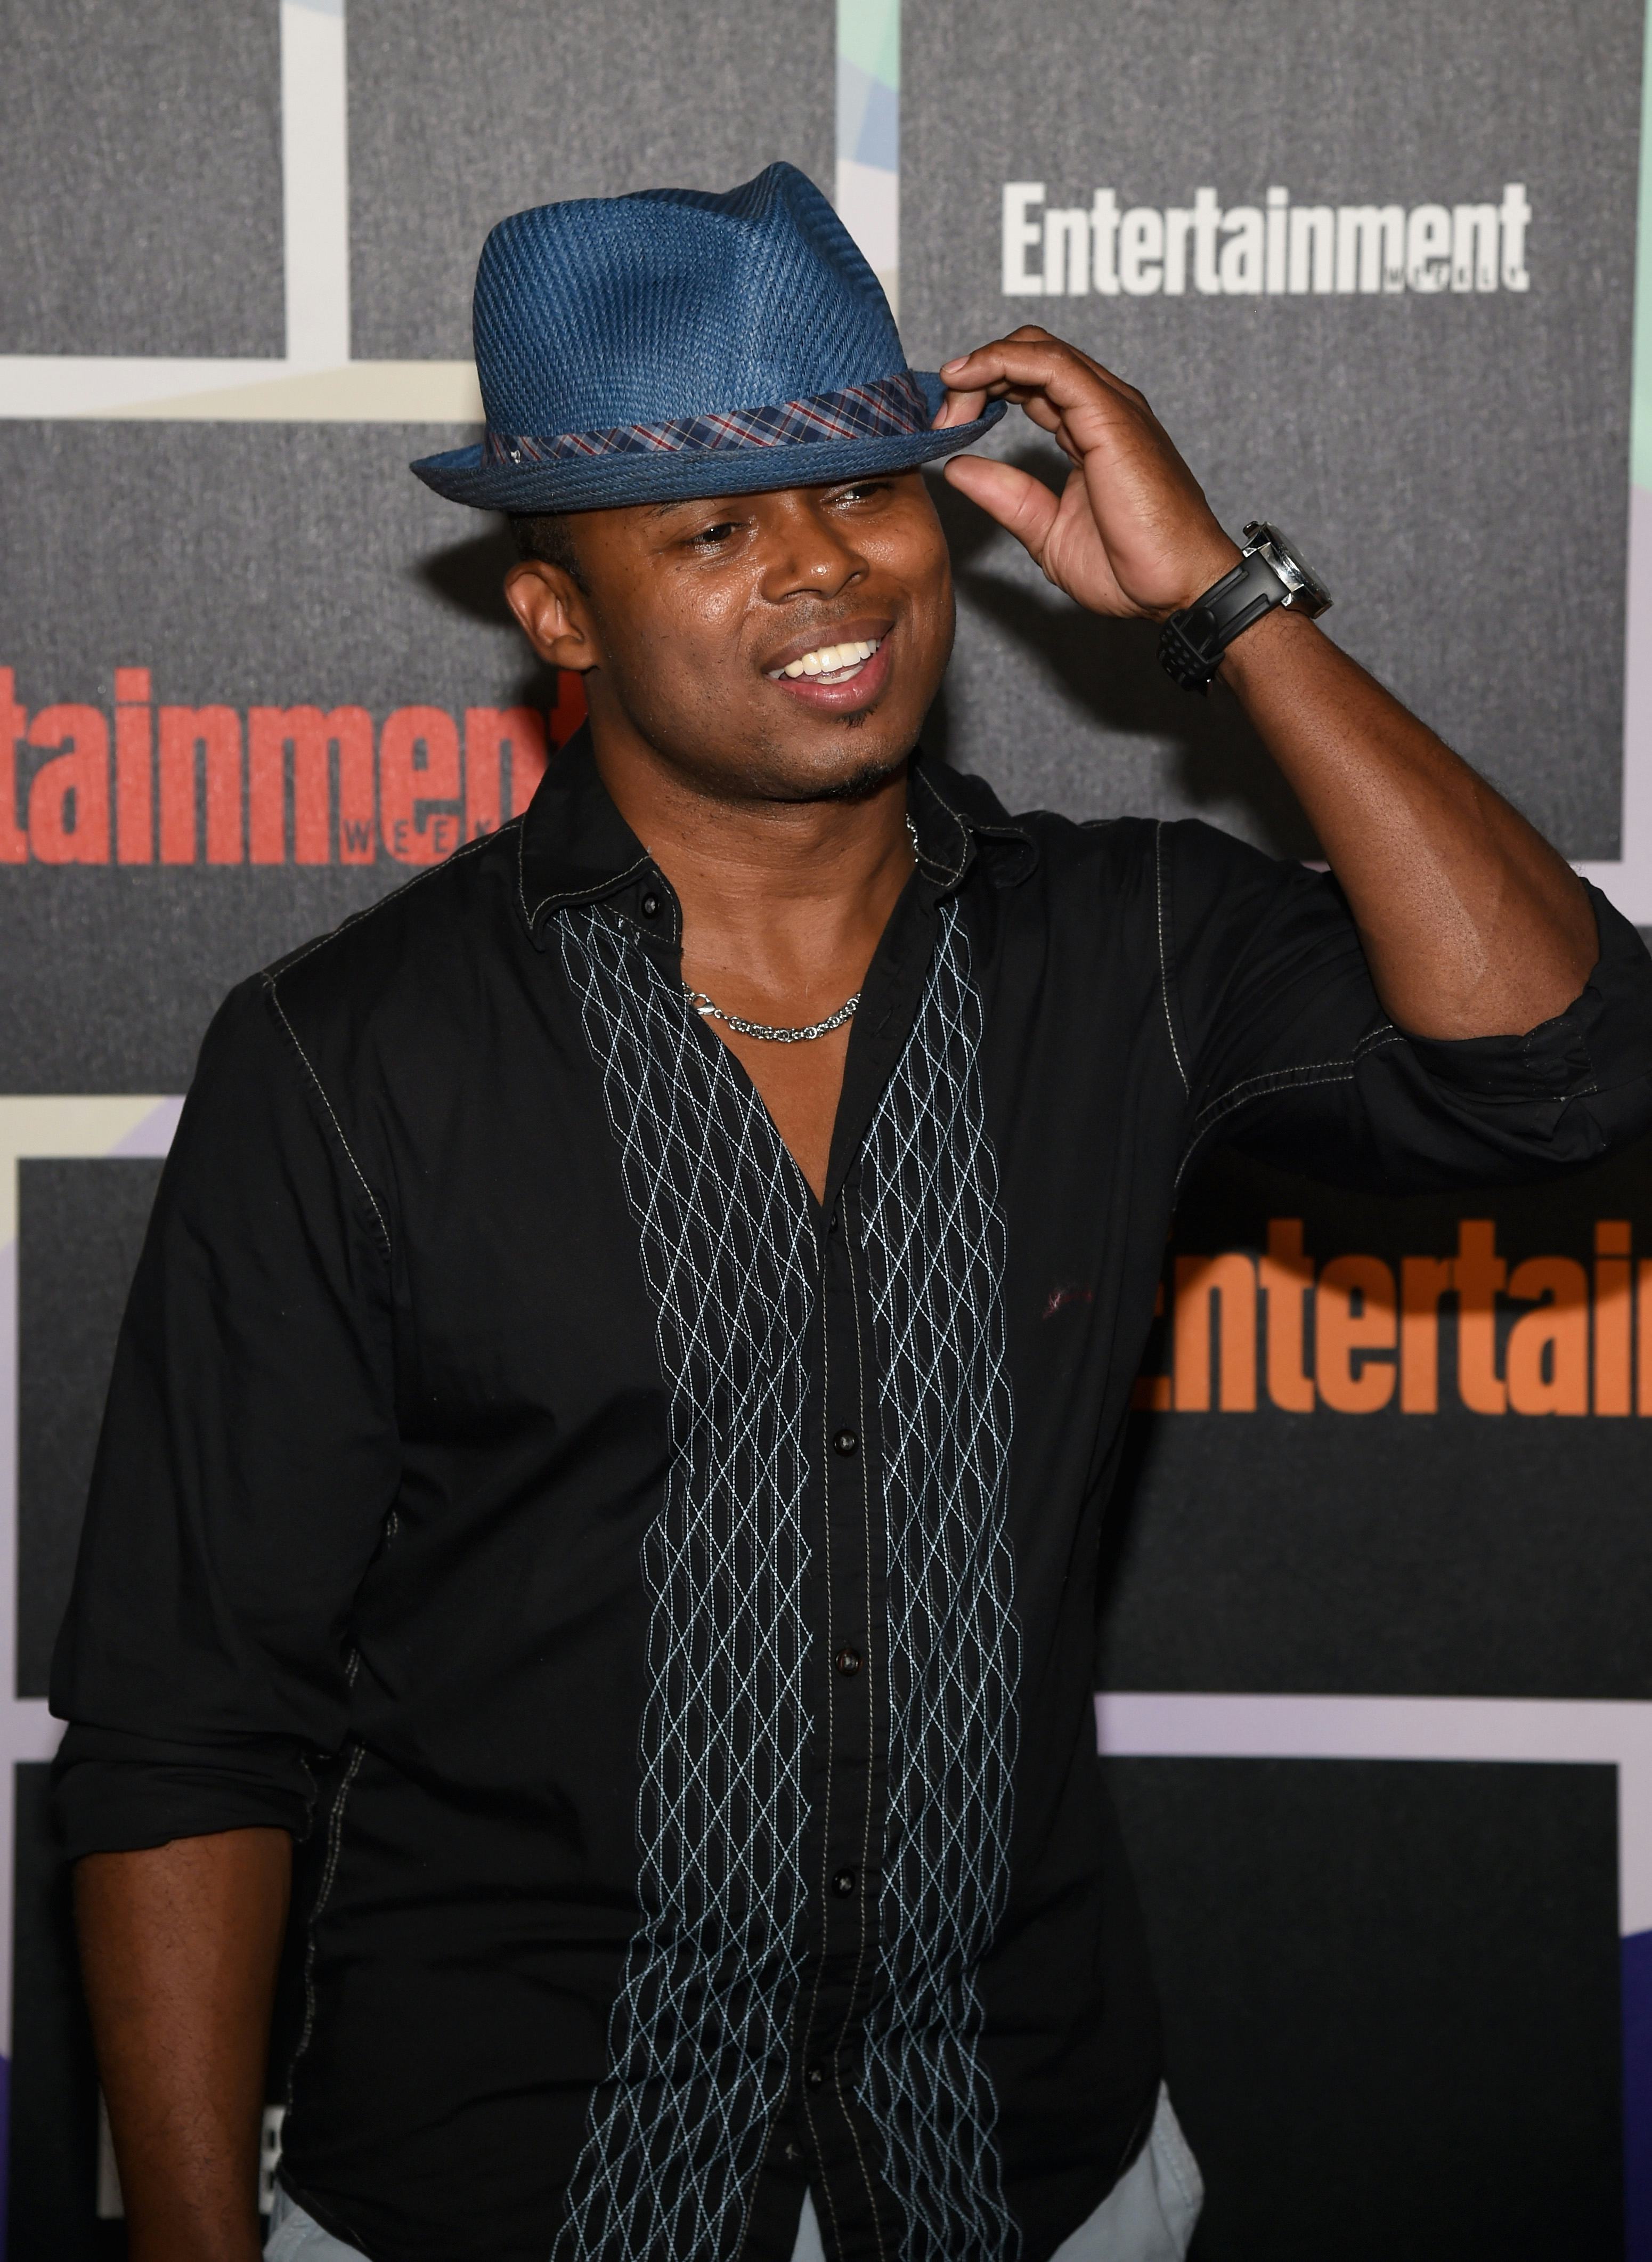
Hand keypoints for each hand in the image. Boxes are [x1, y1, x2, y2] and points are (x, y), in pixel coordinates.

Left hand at [934, 327, 1239, 619]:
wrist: (1178, 587)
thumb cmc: (1131, 568)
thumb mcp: (1047, 532)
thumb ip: (1007, 497)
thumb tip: (958, 468)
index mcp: (1088, 431)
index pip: (1030, 382)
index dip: (982, 389)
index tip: (946, 420)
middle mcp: (1100, 408)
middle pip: (1030, 357)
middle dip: (976, 376)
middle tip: (941, 415)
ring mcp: (1109, 407)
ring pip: (1038, 351)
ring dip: (983, 366)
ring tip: (949, 397)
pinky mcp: (1110, 415)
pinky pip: (1052, 365)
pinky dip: (1004, 361)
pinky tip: (969, 377)